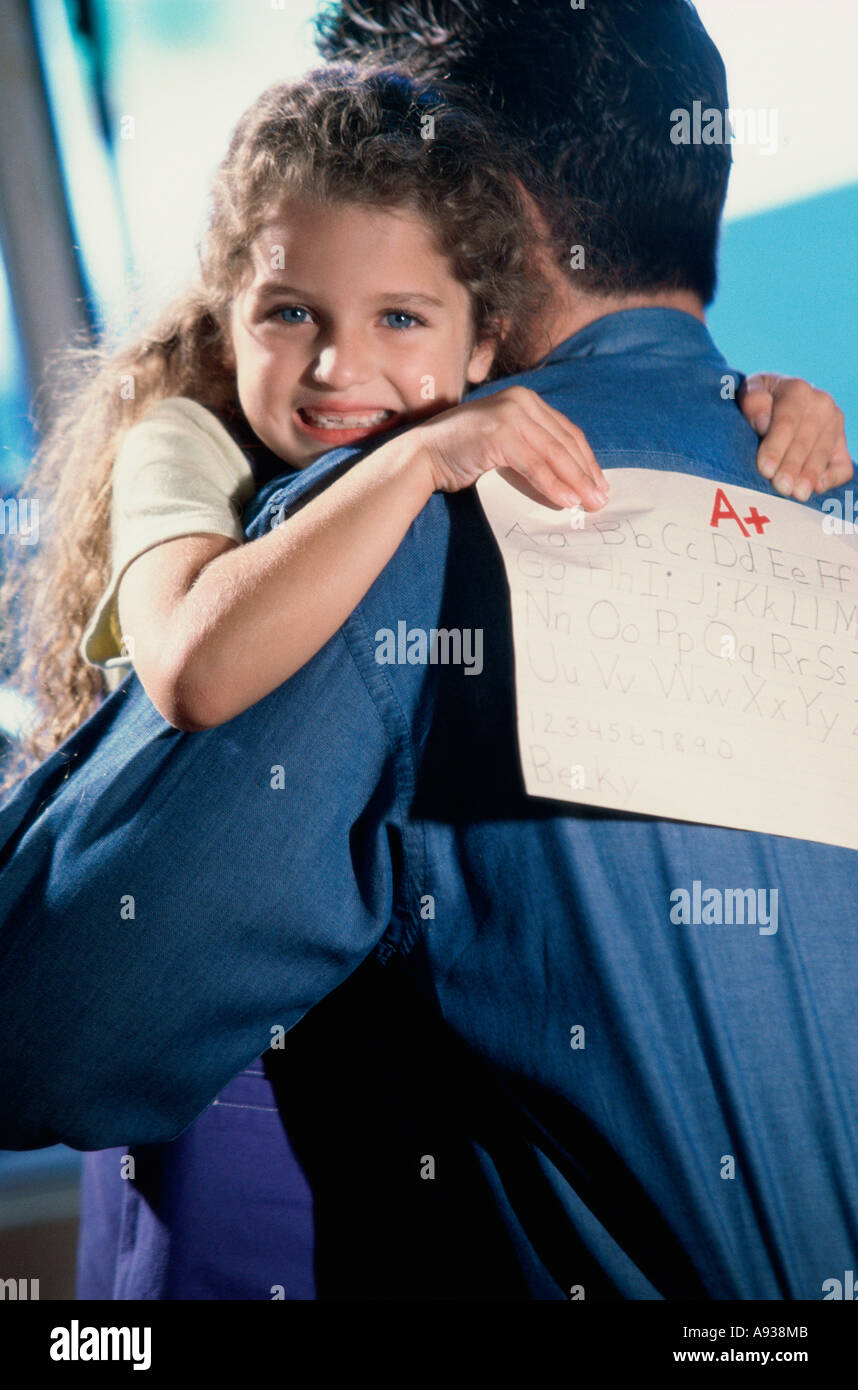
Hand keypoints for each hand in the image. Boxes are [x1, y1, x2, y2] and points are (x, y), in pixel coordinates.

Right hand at [410, 386, 609, 509]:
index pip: (566, 432)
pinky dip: (552, 484)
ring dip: (575, 481)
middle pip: (565, 441)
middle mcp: (521, 400)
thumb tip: (569, 477)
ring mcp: (509, 414)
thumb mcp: (504, 443)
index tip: (598, 484)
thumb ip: (532, 448)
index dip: (586, 460)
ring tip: (589, 504)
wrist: (422, 455)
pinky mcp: (499, 432)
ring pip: (554, 453)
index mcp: (526, 400)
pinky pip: (534, 464)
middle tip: (601, 499)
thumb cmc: (462, 454)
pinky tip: (565, 500)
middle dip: (586, 473)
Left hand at [738, 373, 851, 500]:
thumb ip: (753, 402)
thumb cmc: (760, 402)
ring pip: (823, 453)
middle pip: (805, 441)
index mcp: (798, 390)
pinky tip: (816, 488)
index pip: (787, 421)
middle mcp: (822, 404)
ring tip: (797, 494)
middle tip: (781, 487)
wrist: (780, 401)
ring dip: (810, 475)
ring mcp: (835, 425)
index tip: (765, 469)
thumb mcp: (750, 392)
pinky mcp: (841, 445)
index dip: (776, 446)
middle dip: (792, 466)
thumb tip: (762, 423)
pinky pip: (843, 466)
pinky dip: (832, 478)